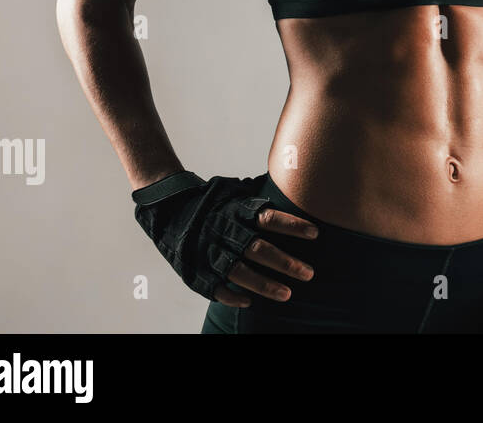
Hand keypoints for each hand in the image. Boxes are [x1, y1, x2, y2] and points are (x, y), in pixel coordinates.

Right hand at [132, 171, 317, 303]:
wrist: (166, 209)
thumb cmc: (210, 202)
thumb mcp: (233, 192)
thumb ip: (259, 194)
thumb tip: (293, 179)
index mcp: (235, 211)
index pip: (268, 217)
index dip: (292, 225)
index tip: (315, 233)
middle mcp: (224, 232)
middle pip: (258, 249)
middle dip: (286, 263)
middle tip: (310, 273)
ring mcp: (209, 252)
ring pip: (240, 273)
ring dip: (265, 285)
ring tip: (288, 294)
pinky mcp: (195, 269)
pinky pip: (215, 287)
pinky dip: (232, 296)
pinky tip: (249, 302)